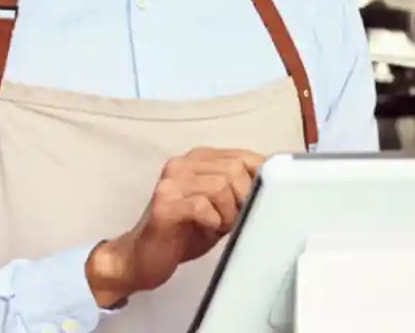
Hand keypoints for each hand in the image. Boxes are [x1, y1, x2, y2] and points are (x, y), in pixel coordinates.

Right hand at [84, 147, 264, 306]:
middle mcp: (182, 164)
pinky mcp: (164, 204)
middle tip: (234, 219)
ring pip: (220, 186)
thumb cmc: (183, 233)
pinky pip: (202, 205)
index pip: (242, 155)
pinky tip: (205, 229)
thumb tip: (272, 186)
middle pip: (234, 168)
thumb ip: (239, 192)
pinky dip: (212, 220)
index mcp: (197, 160)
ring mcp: (170, 182)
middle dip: (243, 198)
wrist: (142, 257)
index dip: (262, 175)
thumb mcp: (219, 208)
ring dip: (227, 213)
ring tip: (218, 226)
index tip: (270, 194)